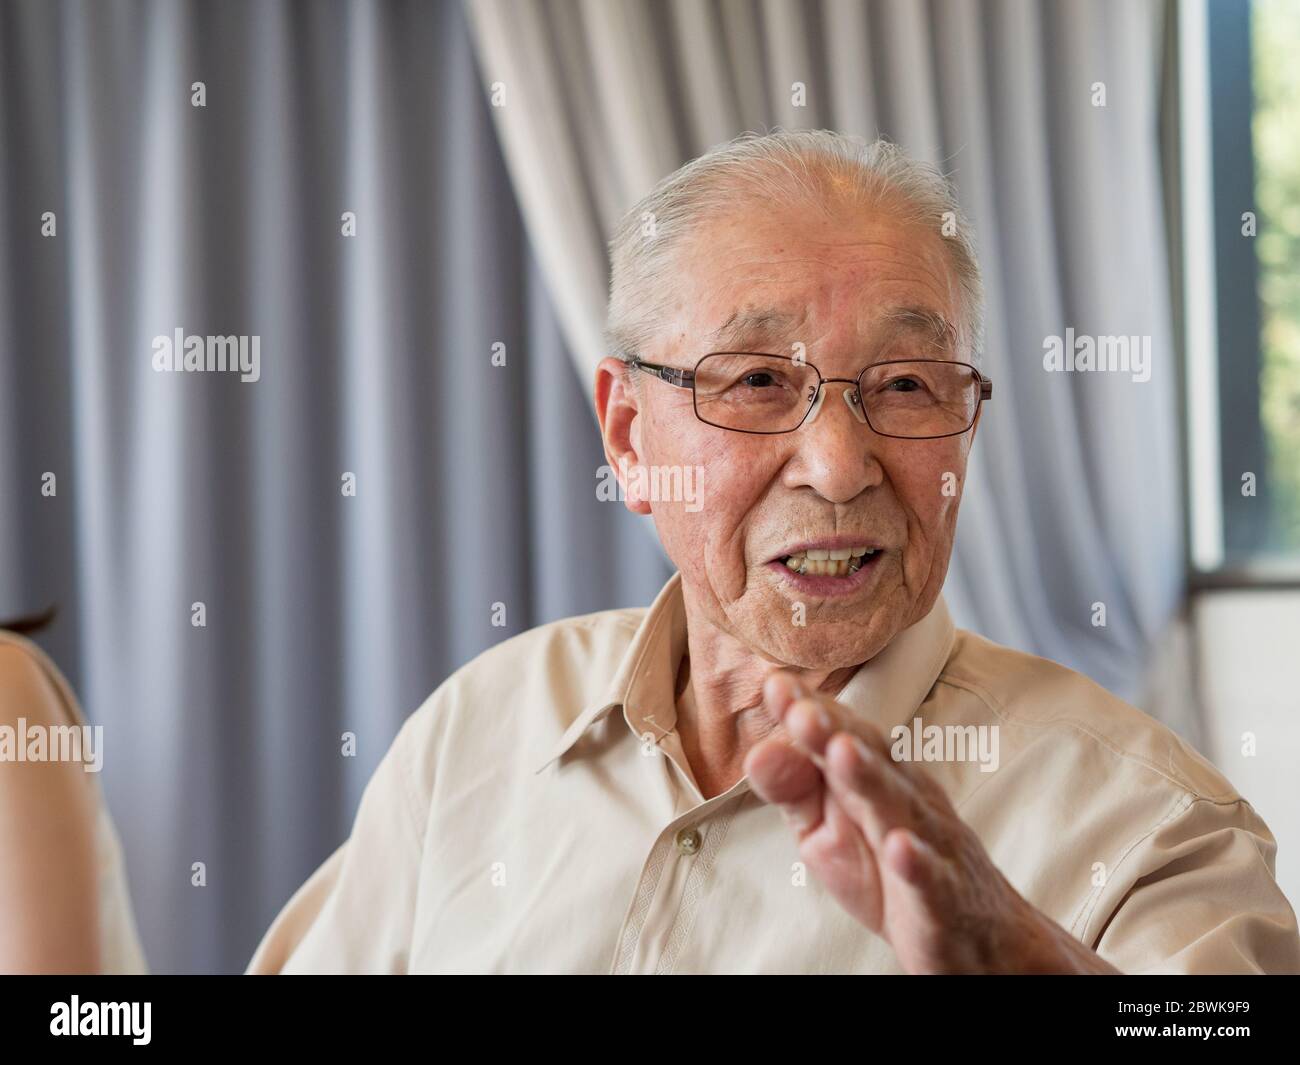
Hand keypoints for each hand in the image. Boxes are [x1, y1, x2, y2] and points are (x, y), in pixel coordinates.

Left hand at [743, 672, 1118, 973]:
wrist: (977, 938)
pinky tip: (900, 848)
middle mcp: (906, 798)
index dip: (809, 711)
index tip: (774, 685)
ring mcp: (930, 843)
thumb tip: (758, 751)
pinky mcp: (945, 895)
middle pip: (870, 758)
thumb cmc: (891, 873)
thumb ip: (795, 790)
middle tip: (800, 710)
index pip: (841, 734)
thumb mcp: (827, 831)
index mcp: (876, 777)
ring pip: (900, 806)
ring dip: (871, 779)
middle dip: (834, 731)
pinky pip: (932, 876)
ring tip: (841, 753)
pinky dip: (917, 862)